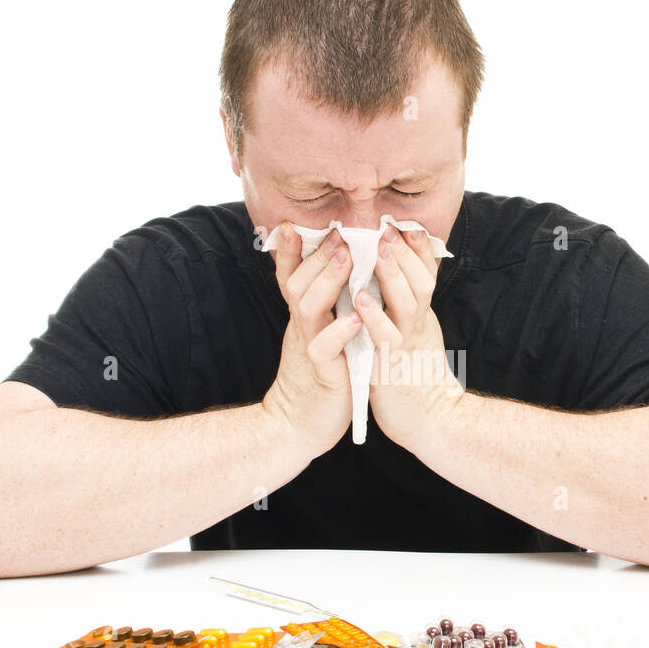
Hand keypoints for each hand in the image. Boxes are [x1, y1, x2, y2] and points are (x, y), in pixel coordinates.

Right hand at [262, 223, 360, 455]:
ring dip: (328, 281)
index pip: (292, 276)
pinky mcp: (322, 373)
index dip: (292, 250)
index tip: (294, 221)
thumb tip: (338, 276)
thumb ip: (324, 308)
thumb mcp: (318, 336)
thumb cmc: (319, 377)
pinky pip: (324, 349)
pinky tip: (356, 317)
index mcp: (305, 318)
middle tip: (338, 229)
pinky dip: (339, 331)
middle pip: (299, 282)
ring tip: (346, 258)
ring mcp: (309, 349)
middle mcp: (302, 328)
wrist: (299, 426)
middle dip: (318, 253)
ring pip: (308, 307)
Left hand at [356, 224, 465, 449]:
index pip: (425, 272)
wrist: (429, 420)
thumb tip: (401, 272)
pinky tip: (359, 301)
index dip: (416, 245)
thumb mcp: (416, 331)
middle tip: (388, 224)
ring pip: (408, 303)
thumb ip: (409, 302)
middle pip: (421, 279)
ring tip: (378, 250)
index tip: (403, 219)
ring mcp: (409, 345)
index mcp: (422, 314)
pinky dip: (374, 318)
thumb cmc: (414, 373)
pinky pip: (386, 339)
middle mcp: (419, 324)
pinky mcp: (393, 368)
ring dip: (393, 275)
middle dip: (405, 250)